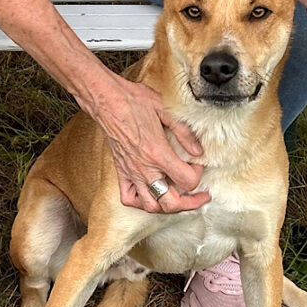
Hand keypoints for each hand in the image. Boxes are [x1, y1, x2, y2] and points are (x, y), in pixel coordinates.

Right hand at [85, 73, 210, 214]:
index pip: (187, 180)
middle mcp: (144, 168)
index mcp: (158, 153)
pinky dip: (140, 202)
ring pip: (151, 206)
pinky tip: (150, 193)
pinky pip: (128, 198)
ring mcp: (131, 172)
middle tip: (200, 195)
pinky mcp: (120, 172)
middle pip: (172, 202)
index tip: (197, 164)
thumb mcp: (166, 110)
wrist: (107, 100)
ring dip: (168, 206)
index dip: (198, 175)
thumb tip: (198, 151)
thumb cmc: (134, 101)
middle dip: (190, 202)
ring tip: (178, 198)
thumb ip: (184, 132)